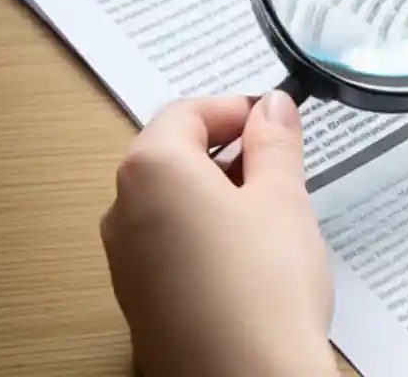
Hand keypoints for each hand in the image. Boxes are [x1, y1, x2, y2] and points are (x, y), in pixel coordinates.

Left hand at [100, 93, 335, 376]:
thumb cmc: (261, 293)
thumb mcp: (284, 197)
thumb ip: (275, 142)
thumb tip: (272, 109)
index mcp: (151, 170)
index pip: (187, 113)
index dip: (237, 109)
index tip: (276, 117)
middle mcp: (123, 210)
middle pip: (173, 155)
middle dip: (228, 150)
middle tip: (282, 161)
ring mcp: (127, 259)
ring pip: (172, 201)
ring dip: (219, 193)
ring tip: (274, 212)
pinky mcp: (140, 297)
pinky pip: (170, 243)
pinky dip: (207, 233)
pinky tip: (252, 256)